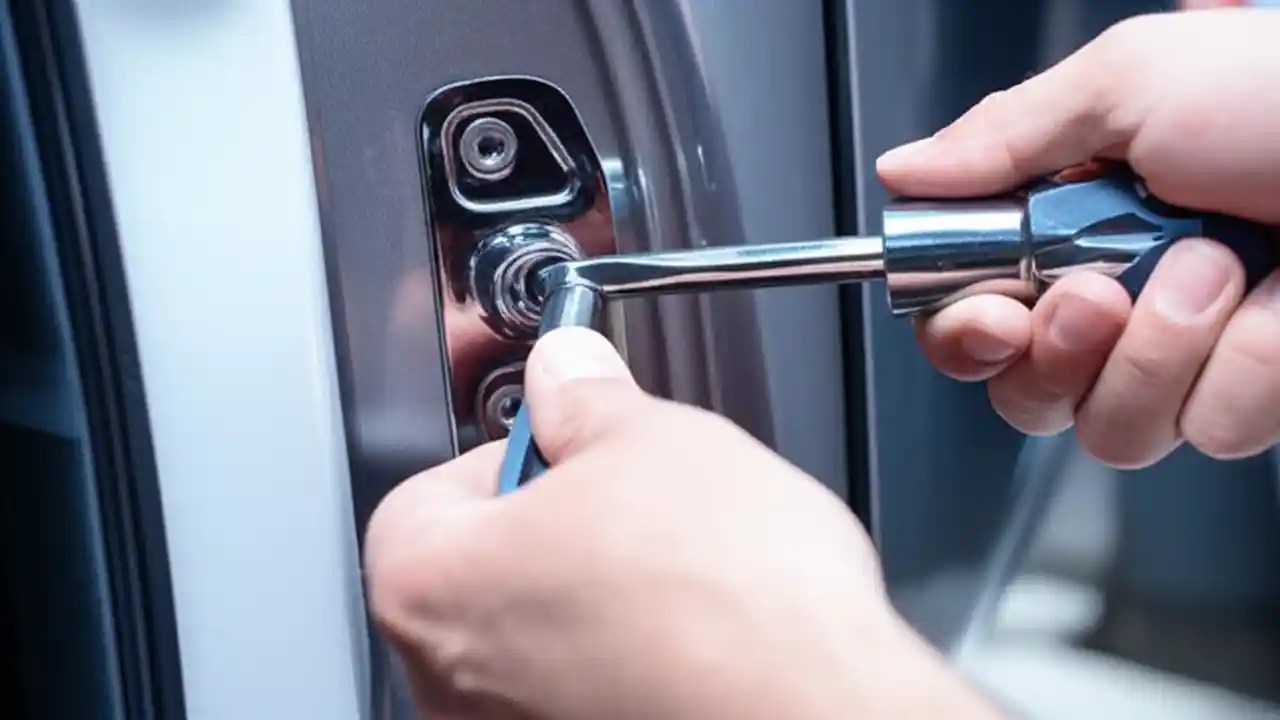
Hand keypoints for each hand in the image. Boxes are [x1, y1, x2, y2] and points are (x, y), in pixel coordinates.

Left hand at [364, 328, 998, 719]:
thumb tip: (567, 372)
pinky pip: (585, 695)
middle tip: (632, 503)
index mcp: (430, 591)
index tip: (570, 445)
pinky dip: (626, 663)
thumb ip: (584, 397)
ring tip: (679, 576)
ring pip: (539, 640)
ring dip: (595, 599)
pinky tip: (693, 640)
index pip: (428, 494)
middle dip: (558, 526)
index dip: (513, 454)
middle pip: (483, 573)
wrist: (823, 719)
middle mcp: (447, 687)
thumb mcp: (654, 443)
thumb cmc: (734, 612)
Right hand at [877, 8, 1279, 466]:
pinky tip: (1275, 300)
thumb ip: (1004, 137)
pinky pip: (1211, 426)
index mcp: (1072, 225)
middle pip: (1027, 393)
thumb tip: (905, 170)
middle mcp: (1121, 297)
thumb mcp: (1129, 83)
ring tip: (1219, 265)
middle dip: (1058, 354)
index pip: (971, 314)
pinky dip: (1246, 363)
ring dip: (1162, 347)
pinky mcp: (1257, 393)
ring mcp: (1190, 353)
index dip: (962, 337)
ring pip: (1113, 428)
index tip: (989, 319)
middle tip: (1095, 296)